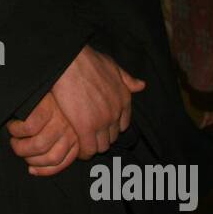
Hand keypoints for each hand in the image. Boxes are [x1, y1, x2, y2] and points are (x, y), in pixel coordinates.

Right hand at [6, 90, 79, 176]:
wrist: (47, 76)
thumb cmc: (46, 106)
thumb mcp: (56, 128)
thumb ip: (51, 148)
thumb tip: (33, 171)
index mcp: (76, 136)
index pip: (63, 162)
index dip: (45, 170)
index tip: (31, 169)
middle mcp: (71, 129)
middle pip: (52, 158)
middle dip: (30, 159)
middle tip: (20, 149)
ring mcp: (60, 119)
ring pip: (39, 146)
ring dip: (20, 147)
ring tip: (14, 139)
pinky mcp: (46, 109)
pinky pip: (28, 129)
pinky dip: (16, 130)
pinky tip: (13, 125)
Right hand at [49, 46, 145, 160]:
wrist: (70, 62)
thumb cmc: (88, 60)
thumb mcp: (113, 66)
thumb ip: (127, 79)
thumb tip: (141, 85)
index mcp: (124, 99)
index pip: (123, 124)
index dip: (111, 127)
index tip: (101, 127)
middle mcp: (116, 113)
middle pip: (112, 137)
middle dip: (102, 137)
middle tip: (89, 135)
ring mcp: (102, 122)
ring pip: (102, 146)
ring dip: (93, 145)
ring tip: (81, 142)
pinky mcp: (85, 128)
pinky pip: (88, 149)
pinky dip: (83, 152)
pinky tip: (77, 149)